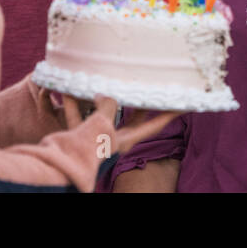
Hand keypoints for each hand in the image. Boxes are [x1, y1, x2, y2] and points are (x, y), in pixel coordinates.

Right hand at [49, 91, 181, 153]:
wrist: (60, 168)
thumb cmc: (87, 150)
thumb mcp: (103, 124)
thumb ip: (107, 105)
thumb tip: (102, 95)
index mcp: (128, 139)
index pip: (156, 124)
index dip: (171, 113)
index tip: (186, 103)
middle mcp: (115, 138)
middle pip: (133, 116)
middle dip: (138, 99)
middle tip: (148, 82)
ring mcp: (97, 138)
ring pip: (103, 112)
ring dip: (101, 96)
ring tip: (104, 79)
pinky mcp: (79, 136)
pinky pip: (79, 115)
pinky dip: (74, 101)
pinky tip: (69, 86)